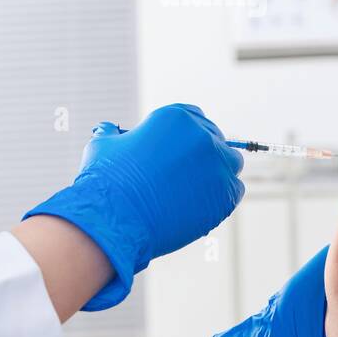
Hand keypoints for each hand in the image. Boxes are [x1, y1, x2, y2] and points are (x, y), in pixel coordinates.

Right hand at [23, 104, 244, 310]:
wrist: (115, 219)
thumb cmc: (106, 181)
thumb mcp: (103, 145)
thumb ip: (112, 134)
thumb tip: (108, 129)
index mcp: (176, 117)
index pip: (194, 118)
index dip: (187, 135)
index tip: (180, 150)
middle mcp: (201, 136)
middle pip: (214, 139)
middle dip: (203, 154)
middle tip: (186, 175)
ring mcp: (217, 165)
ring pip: (230, 162)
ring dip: (217, 172)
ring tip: (196, 190)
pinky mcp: (226, 194)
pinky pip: (234, 190)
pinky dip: (222, 197)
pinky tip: (202, 205)